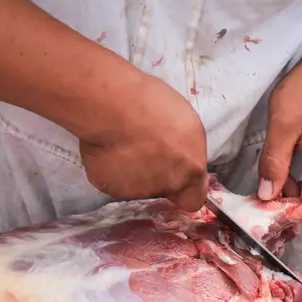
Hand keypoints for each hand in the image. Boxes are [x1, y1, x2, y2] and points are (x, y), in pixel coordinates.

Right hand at [79, 75, 208, 211]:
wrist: (112, 108)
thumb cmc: (150, 102)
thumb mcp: (184, 122)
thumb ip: (185, 148)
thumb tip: (179, 154)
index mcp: (192, 167)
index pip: (194, 199)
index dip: (185, 190)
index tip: (177, 177)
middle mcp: (169, 183)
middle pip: (165, 187)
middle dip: (158, 174)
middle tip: (146, 150)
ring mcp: (140, 189)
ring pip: (139, 185)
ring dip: (134, 171)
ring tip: (123, 144)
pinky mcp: (112, 187)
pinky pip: (114, 180)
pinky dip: (111, 169)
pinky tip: (107, 150)